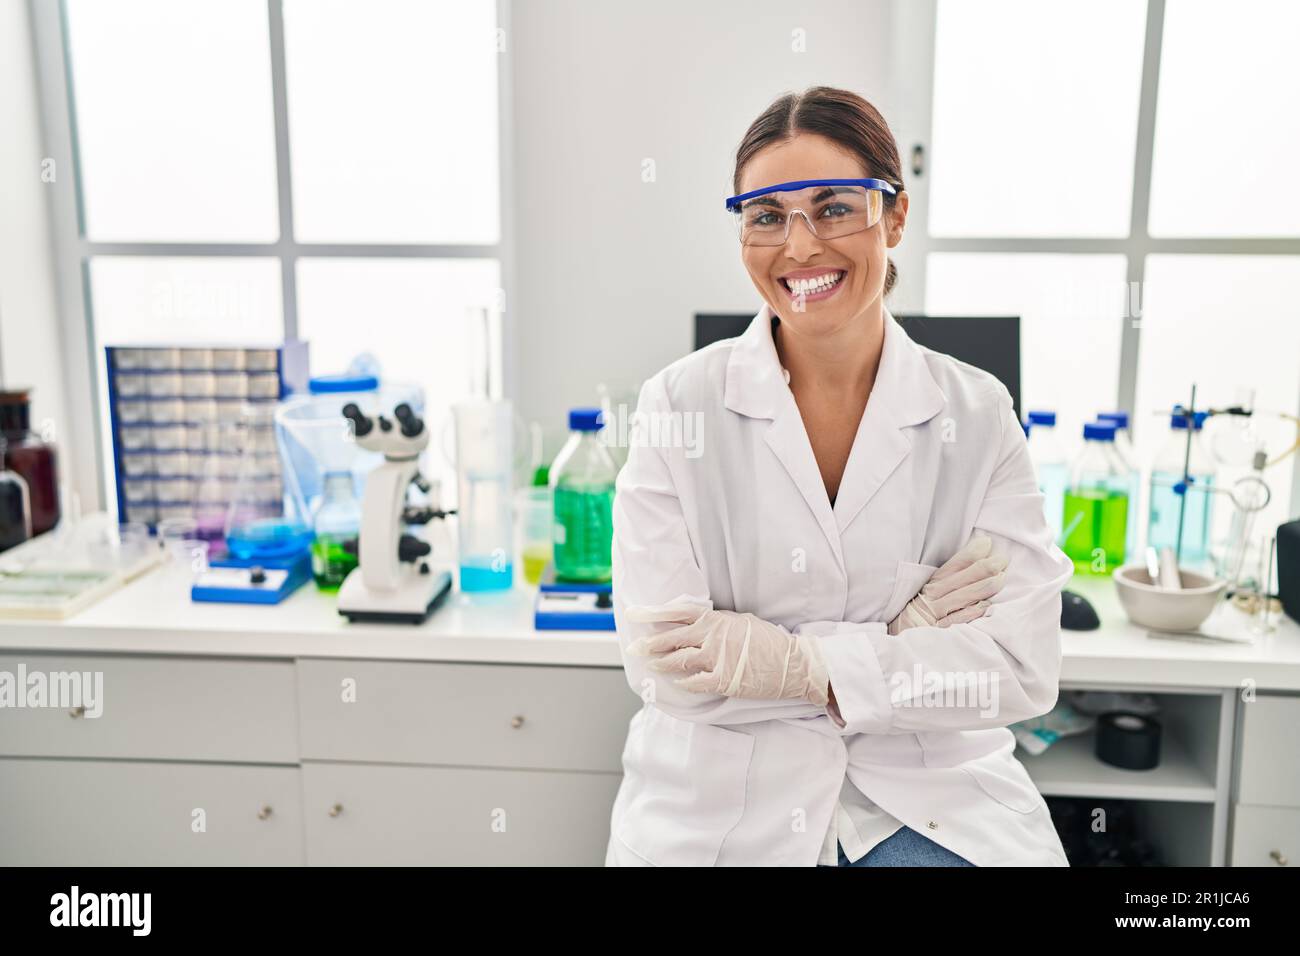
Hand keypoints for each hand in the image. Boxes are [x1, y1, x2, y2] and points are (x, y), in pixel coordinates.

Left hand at [626, 605, 828, 704]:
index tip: (634, 613)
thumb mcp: (740, 622)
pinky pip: (695, 682)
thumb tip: (695, 623)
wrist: (792, 663)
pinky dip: (684, 682)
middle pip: (671, 638)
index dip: (653, 612)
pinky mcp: (723, 680)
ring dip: (662, 664)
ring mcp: (717, 659)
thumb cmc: (768, 641)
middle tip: (633, 648)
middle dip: (649, 643)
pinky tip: (677, 682)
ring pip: (679, 661)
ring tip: (652, 666)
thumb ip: (716, 622)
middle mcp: (713, 637)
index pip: (677, 612)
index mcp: (716, 619)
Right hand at [888, 533, 1008, 635]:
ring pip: (961, 596)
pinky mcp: (937, 632)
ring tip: (1002, 577)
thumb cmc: (917, 616)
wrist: (898, 640)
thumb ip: (947, 582)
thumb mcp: (926, 595)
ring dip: (984, 586)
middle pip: (961, 578)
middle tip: (1003, 559)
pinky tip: (986, 605)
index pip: (953, 565)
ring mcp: (934, 614)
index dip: (971, 553)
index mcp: (930, 585)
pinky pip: (957, 620)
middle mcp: (932, 597)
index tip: (987, 543)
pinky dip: (971, 612)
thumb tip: (974, 564)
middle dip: (984, 567)